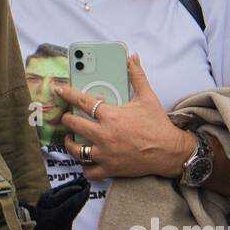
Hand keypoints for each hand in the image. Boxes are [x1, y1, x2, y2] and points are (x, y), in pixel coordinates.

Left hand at [56, 53, 191, 180]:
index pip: (82, 102)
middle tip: (66, 117)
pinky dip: (85, 167)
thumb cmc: (157, 124)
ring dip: (70, 144)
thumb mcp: (147, 97)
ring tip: (71, 139)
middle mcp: (105, 135)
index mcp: (111, 116)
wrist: (170, 151)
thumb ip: (137, 76)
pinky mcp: (110, 168)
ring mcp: (106, 153)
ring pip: (77, 150)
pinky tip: (85, 160)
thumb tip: (133, 57)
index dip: (68, 94)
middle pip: (74, 125)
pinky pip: (89, 171)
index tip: (59, 90)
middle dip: (66, 119)